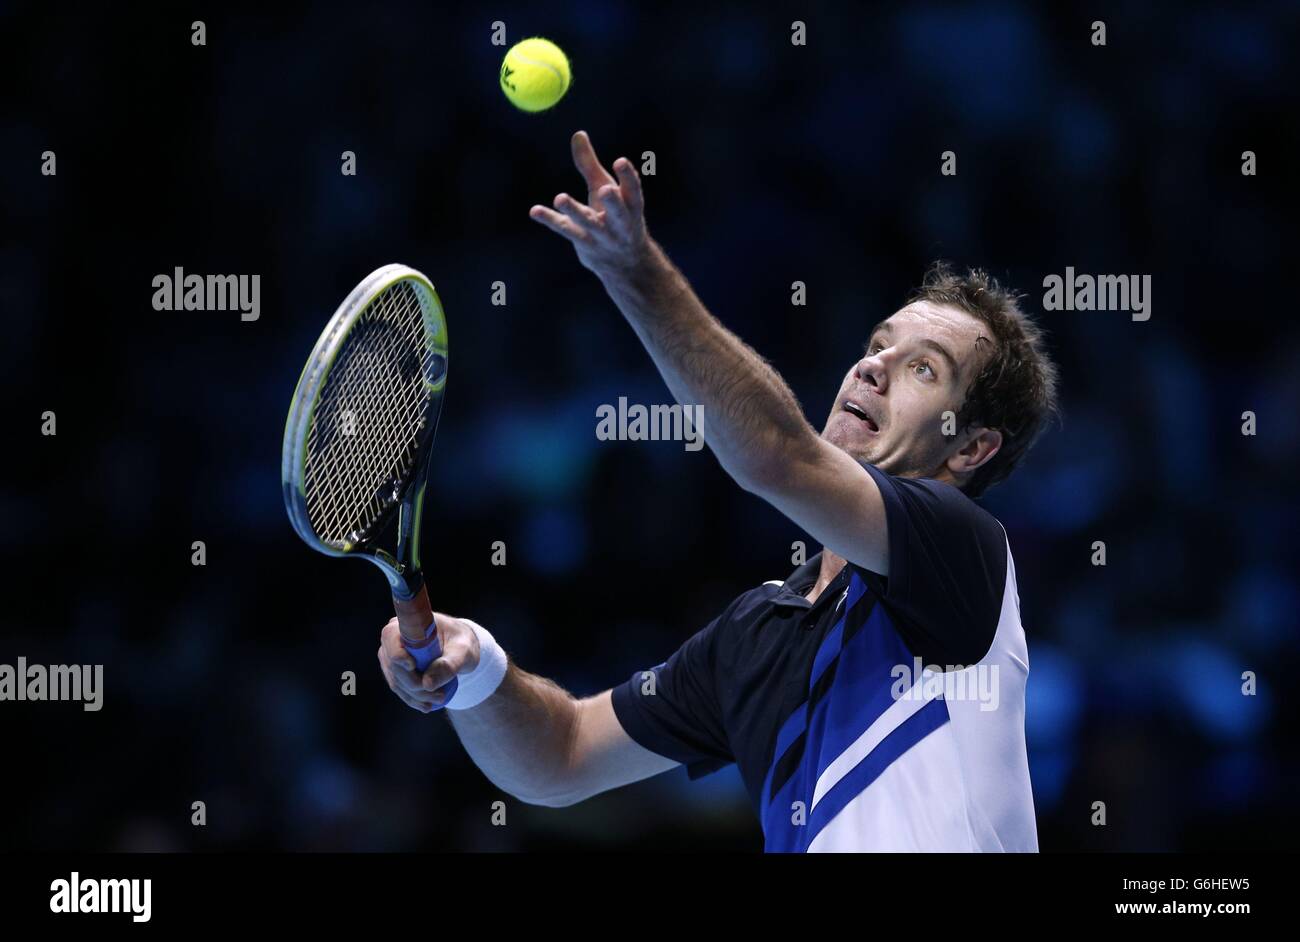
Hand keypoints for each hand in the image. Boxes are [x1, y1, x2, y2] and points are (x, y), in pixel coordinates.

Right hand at [377, 612, 478, 712]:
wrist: (459, 646)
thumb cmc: (462, 642)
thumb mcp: (463, 652)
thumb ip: (448, 665)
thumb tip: (427, 684)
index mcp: (408, 623)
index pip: (390, 637)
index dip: (398, 654)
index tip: (413, 667)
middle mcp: (393, 637)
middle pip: (395, 665)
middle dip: (415, 685)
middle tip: (439, 696)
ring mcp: (390, 654)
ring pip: (397, 680)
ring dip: (416, 695)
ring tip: (438, 700)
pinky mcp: (394, 669)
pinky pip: (399, 687)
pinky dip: (412, 698)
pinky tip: (427, 706)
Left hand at [530, 130, 647, 278]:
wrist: (624, 263)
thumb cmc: (614, 216)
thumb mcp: (605, 189)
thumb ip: (590, 164)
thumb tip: (578, 133)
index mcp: (631, 206)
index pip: (633, 191)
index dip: (628, 177)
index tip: (620, 161)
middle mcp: (620, 223)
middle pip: (617, 213)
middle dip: (612, 202)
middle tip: (605, 189)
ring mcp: (602, 236)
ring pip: (589, 223)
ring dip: (575, 211)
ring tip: (561, 198)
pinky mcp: (585, 244)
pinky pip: (567, 231)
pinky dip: (551, 220)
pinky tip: (535, 211)